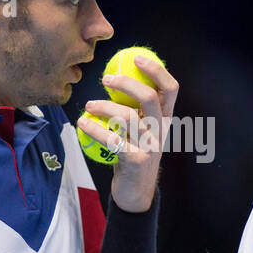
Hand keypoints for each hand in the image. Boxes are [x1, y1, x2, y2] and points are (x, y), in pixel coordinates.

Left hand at [77, 54, 179, 211]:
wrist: (135, 193)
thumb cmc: (133, 155)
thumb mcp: (141, 131)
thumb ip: (136, 109)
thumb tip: (115, 78)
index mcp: (166, 120)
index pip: (171, 88)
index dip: (156, 70)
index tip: (137, 58)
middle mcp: (161, 131)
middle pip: (149, 98)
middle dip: (126, 83)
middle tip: (105, 79)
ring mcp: (150, 147)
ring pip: (128, 117)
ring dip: (104, 106)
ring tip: (88, 106)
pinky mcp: (136, 161)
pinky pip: (113, 139)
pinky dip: (95, 129)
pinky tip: (82, 123)